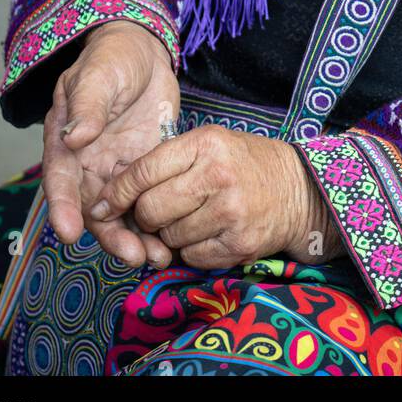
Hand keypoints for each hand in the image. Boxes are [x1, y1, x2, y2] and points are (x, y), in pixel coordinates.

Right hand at [42, 20, 179, 267]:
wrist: (144, 52)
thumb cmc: (113, 57)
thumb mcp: (98, 75)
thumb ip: (87, 105)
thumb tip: (74, 137)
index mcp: (65, 140)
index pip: (60, 179)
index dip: (62, 208)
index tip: (69, 233)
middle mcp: (87, 162)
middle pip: (92, 209)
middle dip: (109, 236)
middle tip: (132, 256)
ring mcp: (115, 168)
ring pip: (119, 213)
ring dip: (134, 238)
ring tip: (155, 258)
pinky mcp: (144, 169)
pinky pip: (145, 202)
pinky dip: (154, 224)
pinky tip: (170, 242)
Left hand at [88, 125, 343, 268]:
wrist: (299, 189)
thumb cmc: (243, 164)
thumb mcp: (208, 145)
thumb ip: (166, 160)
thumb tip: (115, 185)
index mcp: (204, 144)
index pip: (144, 171)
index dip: (116, 193)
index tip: (102, 206)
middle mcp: (216, 175)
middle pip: (150, 210)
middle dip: (145, 217)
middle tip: (158, 212)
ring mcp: (229, 212)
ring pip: (168, 237)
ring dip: (170, 235)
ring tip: (192, 219)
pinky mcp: (238, 244)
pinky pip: (191, 257)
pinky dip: (192, 250)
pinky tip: (209, 233)